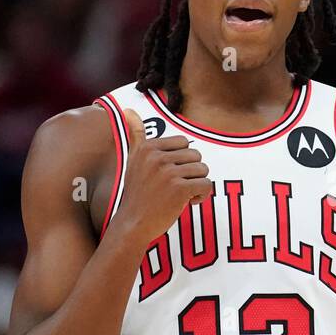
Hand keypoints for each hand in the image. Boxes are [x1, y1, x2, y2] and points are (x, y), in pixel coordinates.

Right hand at [113, 108, 212, 243]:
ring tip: (178, 195)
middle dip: (191, 173)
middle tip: (174, 188)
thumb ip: (136, 134)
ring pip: (203, 170)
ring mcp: (168, 172)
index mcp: (148, 147)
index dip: (182, 161)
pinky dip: (201, 196)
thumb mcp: (133, 160)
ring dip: (196, 185)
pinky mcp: (180, 189)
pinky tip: (186, 203)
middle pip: (197, 156)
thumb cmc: (138, 194)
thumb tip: (128, 109)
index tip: (168, 175)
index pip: (184, 144)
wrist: (133, 224)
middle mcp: (157, 157)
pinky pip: (207, 185)